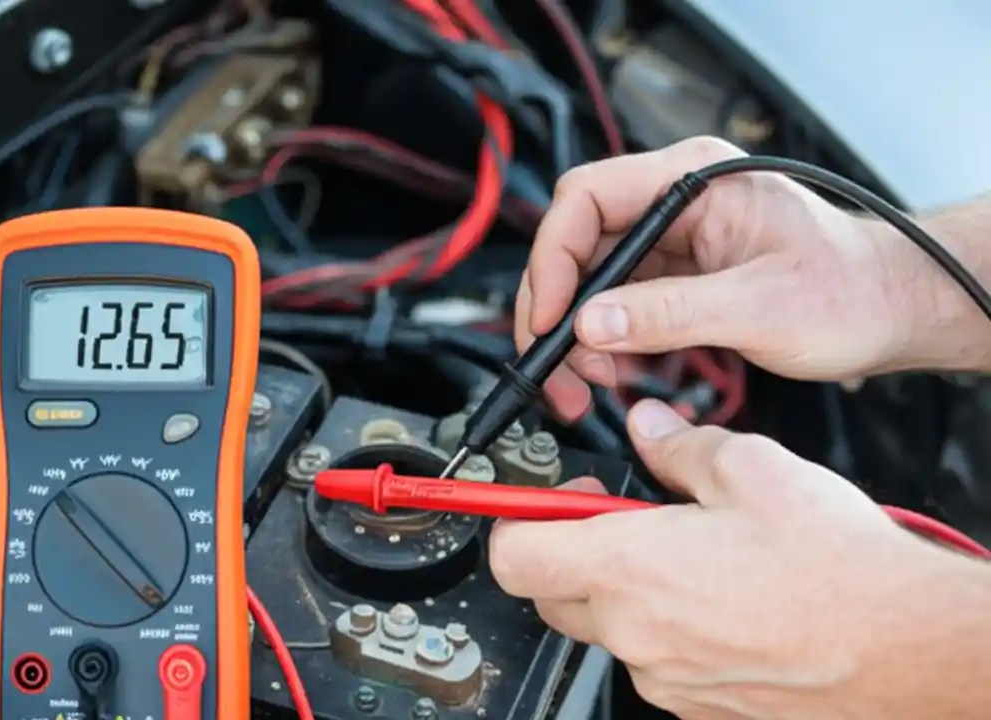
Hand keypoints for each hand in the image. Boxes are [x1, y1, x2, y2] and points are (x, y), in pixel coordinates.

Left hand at [489, 400, 989, 718]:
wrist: (911, 647)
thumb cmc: (839, 567)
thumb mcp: (753, 470)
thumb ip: (682, 448)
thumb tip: (651, 431)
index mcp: (627, 567)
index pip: (511, 553)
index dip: (514, 519)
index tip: (535, 500)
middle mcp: (634, 633)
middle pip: (550, 592)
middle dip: (569, 551)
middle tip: (622, 517)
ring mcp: (666, 678)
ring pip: (607, 629)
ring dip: (625, 592)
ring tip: (691, 557)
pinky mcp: (699, 706)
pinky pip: (656, 663)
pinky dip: (668, 630)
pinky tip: (723, 601)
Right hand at [517, 136, 936, 418]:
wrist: (889, 311)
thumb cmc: (851, 291)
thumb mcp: (760, 307)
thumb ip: (670, 314)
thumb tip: (590, 324)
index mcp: (694, 180)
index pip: (587, 198)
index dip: (555, 259)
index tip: (551, 319)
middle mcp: (675, 202)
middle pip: (576, 244)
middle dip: (557, 311)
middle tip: (556, 368)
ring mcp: (672, 239)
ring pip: (588, 281)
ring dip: (576, 336)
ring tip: (586, 383)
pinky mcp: (673, 276)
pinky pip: (615, 306)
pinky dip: (603, 344)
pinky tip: (611, 373)